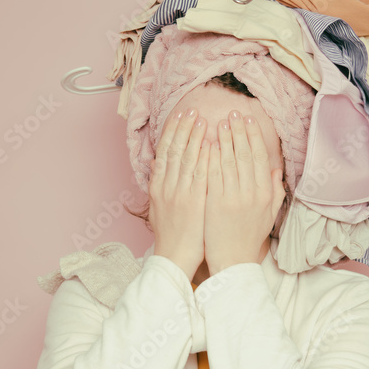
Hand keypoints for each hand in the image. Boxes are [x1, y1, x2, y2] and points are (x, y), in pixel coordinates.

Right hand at [150, 107, 209, 281]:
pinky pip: (199, 175)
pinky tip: (211, 144)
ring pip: (186, 159)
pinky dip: (204, 158)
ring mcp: (178, 194)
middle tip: (192, 110)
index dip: (172, 132)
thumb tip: (161, 166)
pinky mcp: (192, 203)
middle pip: (174, 150)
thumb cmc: (172, 235)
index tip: (180, 116)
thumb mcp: (159, 208)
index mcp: (157, 187)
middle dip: (183, 128)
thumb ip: (163, 185)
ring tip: (203, 119)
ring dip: (194, 137)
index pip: (164, 152)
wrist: (174, 258)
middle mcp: (165, 187)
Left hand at [204, 110, 283, 274]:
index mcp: (265, 194)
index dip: (254, 137)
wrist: (233, 262)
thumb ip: (274, 192)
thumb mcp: (268, 215)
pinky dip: (211, 158)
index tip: (248, 121)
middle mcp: (251, 193)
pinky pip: (213, 175)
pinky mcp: (216, 203)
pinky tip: (207, 143)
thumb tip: (276, 171)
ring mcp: (233, 197)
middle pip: (245, 155)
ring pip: (229, 161)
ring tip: (219, 122)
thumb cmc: (248, 238)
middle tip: (233, 113)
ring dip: (224, 139)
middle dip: (239, 131)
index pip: (260, 158)